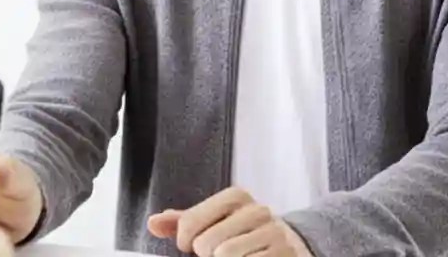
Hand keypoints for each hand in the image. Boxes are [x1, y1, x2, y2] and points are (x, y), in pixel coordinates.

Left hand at [147, 187, 311, 256]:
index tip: (192, 246)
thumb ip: (184, 221)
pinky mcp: (285, 254)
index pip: (189, 223)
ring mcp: (273, 233)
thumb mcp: (215, 221)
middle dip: (206, 256)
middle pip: (206, 244)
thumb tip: (152, 223)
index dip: (185, 242)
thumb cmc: (244, 233)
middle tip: (218, 254)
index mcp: (235, 196)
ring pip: (226, 256)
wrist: (294, 244)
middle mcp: (257, 210)